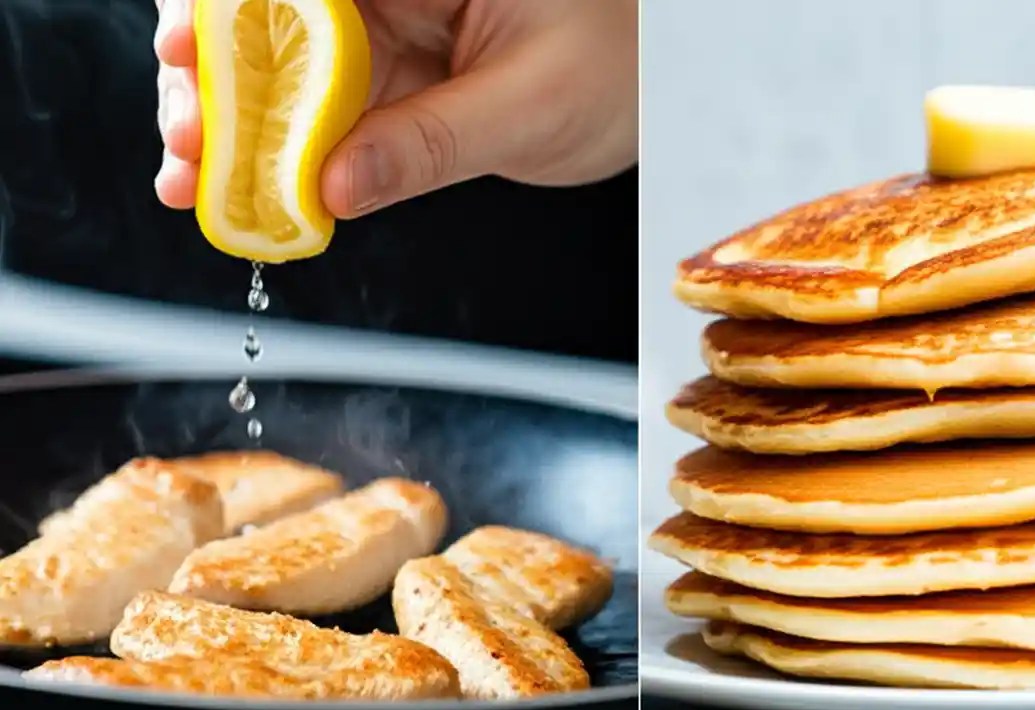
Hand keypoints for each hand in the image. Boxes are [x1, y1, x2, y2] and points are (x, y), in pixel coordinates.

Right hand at [153, 0, 637, 217]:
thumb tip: (331, 187)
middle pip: (274, 16)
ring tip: (201, 181)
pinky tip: (249, 186)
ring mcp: (388, 23)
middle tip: (189, 144)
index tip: (186, 59)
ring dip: (238, 123)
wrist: (667, 77)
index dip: (231, 16)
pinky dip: (287, 149)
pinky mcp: (392, 69)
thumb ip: (429, 145)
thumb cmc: (629, 60)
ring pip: (286, 65)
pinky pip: (324, 105)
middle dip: (218, 76)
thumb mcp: (532, 106)